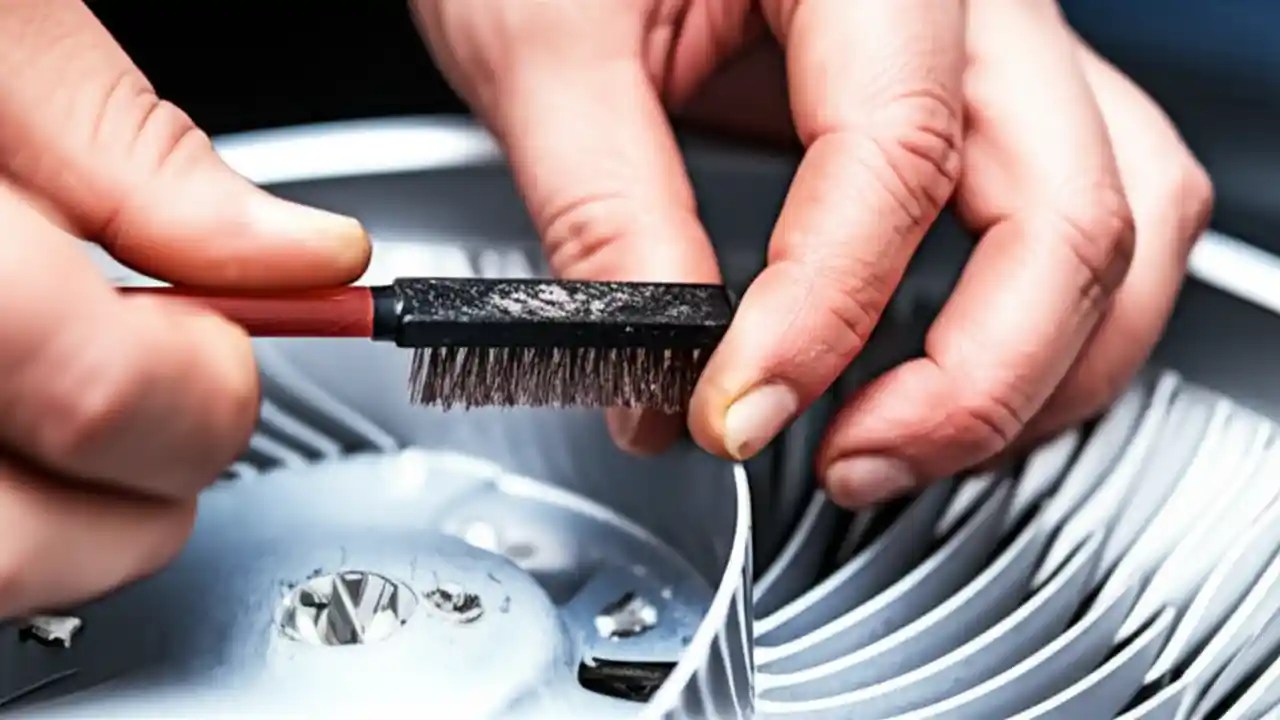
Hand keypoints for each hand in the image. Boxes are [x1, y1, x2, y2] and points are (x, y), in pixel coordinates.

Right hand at [0, 1, 369, 618]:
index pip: (95, 393)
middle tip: (172, 398)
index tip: (233, 345)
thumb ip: (139, 153)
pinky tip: (7, 418)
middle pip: (22, 543)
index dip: (209, 387)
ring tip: (82, 406)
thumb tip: (298, 256)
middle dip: (151, 489)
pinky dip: (3, 504)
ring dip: (70, 521)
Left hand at [413, 0, 1211, 505]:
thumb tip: (655, 375)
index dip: (823, 316)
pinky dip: (1041, 321)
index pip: (897, 158)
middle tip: (850, 461)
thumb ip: (606, 211)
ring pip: (1118, 220)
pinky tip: (946, 375)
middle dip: (975, 381)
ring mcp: (992, 49)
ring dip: (1040, 366)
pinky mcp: (976, 99)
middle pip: (1070, 211)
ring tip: (907, 440)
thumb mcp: (548, 42)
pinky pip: (1079, 212)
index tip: (735, 412)